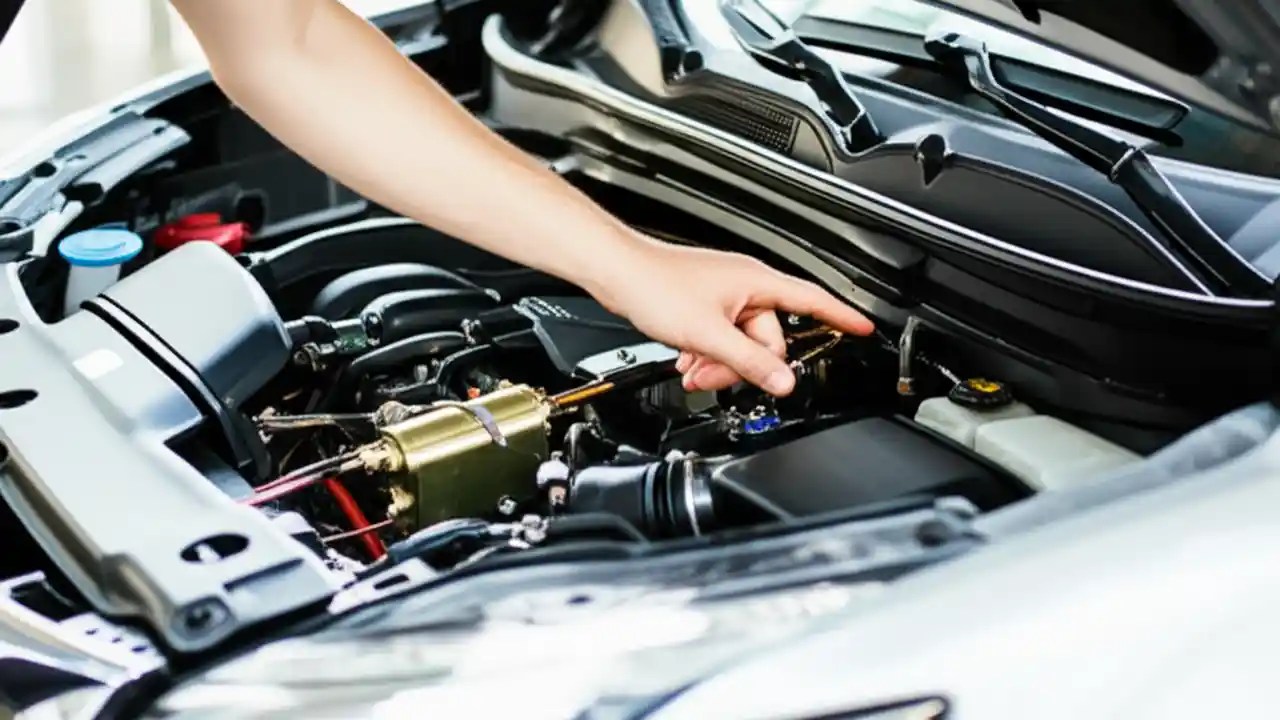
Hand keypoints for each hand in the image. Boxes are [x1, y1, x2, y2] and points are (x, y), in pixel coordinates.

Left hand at [588, 236, 874, 395]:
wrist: (618, 273)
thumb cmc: (656, 286)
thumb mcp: (709, 335)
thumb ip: (749, 361)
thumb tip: (782, 381)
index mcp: (757, 284)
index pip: (813, 300)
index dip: (841, 317)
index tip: (863, 328)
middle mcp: (746, 286)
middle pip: (768, 338)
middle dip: (743, 364)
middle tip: (713, 374)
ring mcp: (725, 296)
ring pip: (740, 342)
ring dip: (720, 362)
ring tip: (693, 368)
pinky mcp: (704, 305)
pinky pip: (721, 338)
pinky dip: (707, 353)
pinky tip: (687, 359)